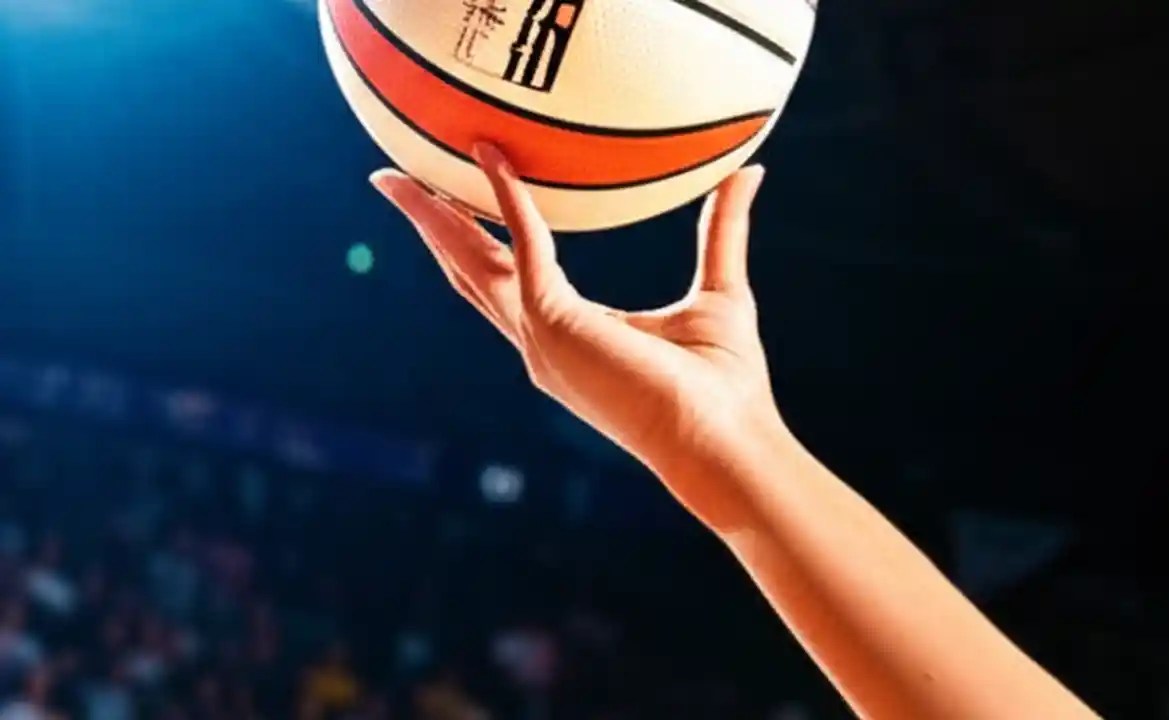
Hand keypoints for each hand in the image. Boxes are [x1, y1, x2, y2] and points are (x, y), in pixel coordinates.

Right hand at [371, 144, 784, 525]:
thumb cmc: (726, 386)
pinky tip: (495, 158)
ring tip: (397, 178)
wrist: (726, 442)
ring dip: (435, 216)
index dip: (480, 238)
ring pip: (471, 264)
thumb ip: (722, 230)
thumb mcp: (720, 292)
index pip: (510, 278)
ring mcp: (541, 338)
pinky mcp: (555, 326)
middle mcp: (541, 342)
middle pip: (469, 271)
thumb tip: (747, 173)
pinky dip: (509, 201)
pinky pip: (524, 248)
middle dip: (430, 226)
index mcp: (569, 338)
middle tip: (392, 180)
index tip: (459, 197)